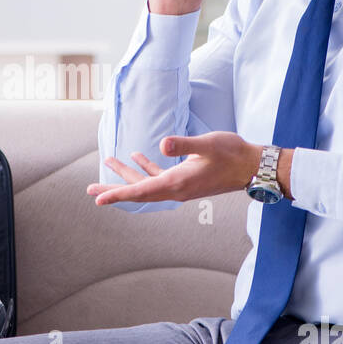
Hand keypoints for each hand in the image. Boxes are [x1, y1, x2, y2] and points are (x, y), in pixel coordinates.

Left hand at [86, 132, 260, 206]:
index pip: (141, 191)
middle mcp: (176, 189)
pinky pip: (159, 177)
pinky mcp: (185, 179)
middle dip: (114, 190)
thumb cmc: (232, 153)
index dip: (118, 194)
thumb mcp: (208, 144)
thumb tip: (162, 144)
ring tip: (108, 163)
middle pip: (138, 192)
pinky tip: (137, 156)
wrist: (253, 166)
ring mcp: (180, 186)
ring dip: (127, 175)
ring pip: (146, 184)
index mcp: (178, 183)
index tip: (98, 199)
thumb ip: (185, 144)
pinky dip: (145, 168)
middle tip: (90, 191)